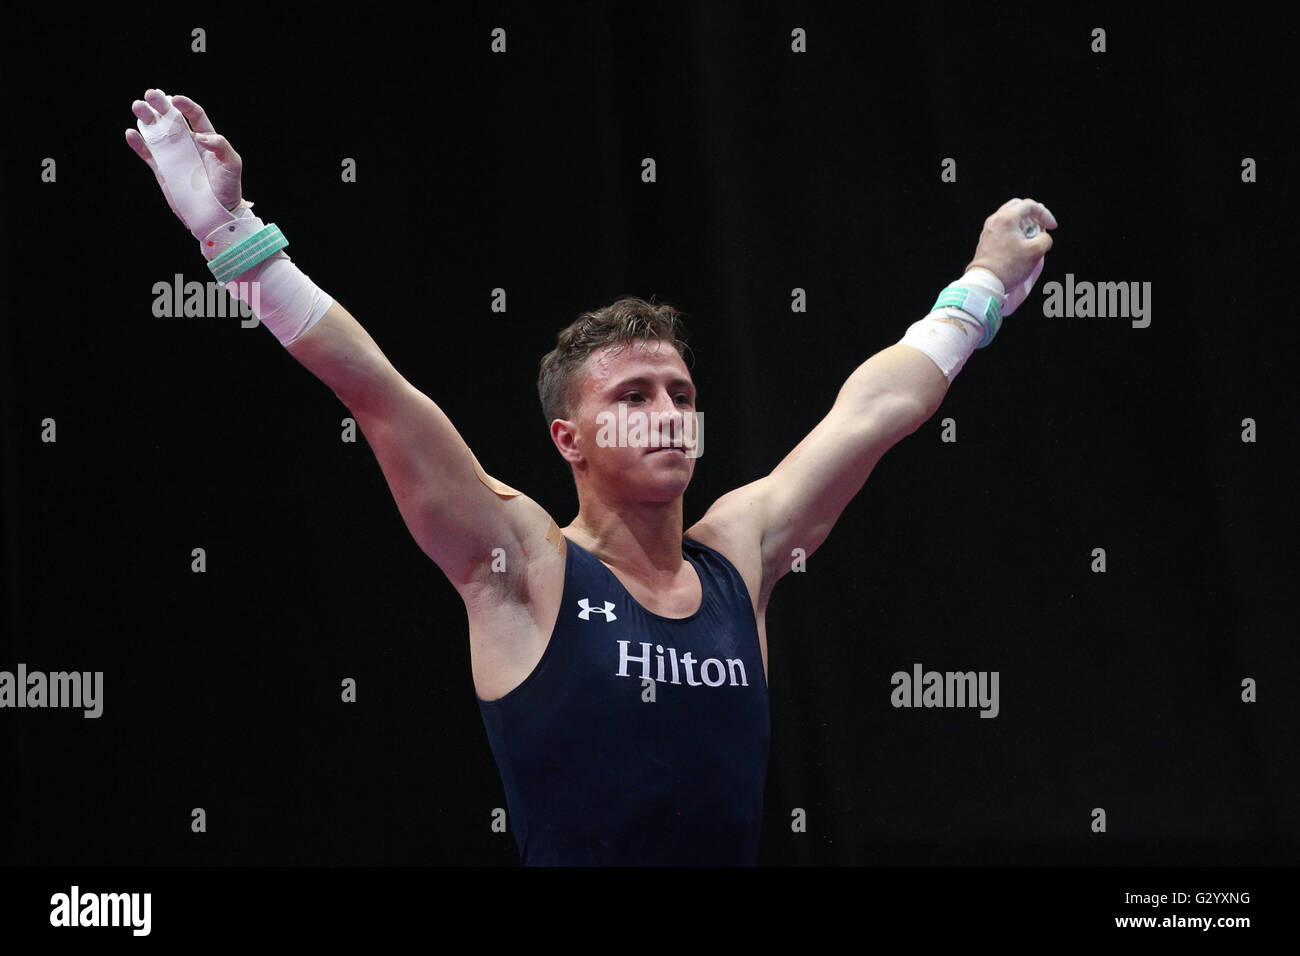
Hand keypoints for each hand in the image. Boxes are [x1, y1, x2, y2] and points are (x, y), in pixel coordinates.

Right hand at [124, 89, 244, 226]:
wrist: (217, 214)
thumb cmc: (228, 188)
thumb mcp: (233, 165)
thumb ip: (221, 146)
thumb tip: (199, 136)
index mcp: (207, 139)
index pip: (196, 116)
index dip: (186, 105)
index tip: (176, 100)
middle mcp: (188, 143)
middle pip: (171, 119)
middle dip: (160, 105)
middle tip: (150, 94)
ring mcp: (174, 155)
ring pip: (156, 133)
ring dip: (146, 119)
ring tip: (138, 107)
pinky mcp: (162, 169)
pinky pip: (148, 154)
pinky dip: (138, 144)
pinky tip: (132, 134)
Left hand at [964, 198, 1056, 313]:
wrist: (986, 282)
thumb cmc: (1009, 267)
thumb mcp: (1036, 252)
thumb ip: (1045, 239)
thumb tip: (1043, 237)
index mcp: (1006, 218)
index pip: (1030, 205)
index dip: (1045, 214)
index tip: (1052, 227)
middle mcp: (995, 220)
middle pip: (1017, 207)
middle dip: (1033, 215)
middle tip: (1041, 227)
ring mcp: (988, 230)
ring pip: (1009, 217)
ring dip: (1023, 224)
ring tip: (1032, 238)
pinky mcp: (986, 240)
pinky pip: (1002, 228)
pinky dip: (1014, 231)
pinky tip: (1020, 244)